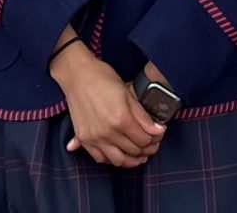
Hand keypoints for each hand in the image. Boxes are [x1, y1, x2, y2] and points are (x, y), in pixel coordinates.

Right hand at [49, 39, 163, 167]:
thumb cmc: (103, 78)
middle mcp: (106, 133)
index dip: (155, 139)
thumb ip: (142, 116)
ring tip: (140, 154)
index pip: (144, 140)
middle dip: (147, 149)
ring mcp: (94, 138)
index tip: (159, 134)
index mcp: (120, 119)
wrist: (77, 75)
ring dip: (131, 160)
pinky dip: (112, 159)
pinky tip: (120, 153)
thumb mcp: (127, 93)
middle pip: (133, 151)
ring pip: (118, 161)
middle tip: (153, 144)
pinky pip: (100, 158)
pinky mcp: (84, 139)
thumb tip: (157, 130)